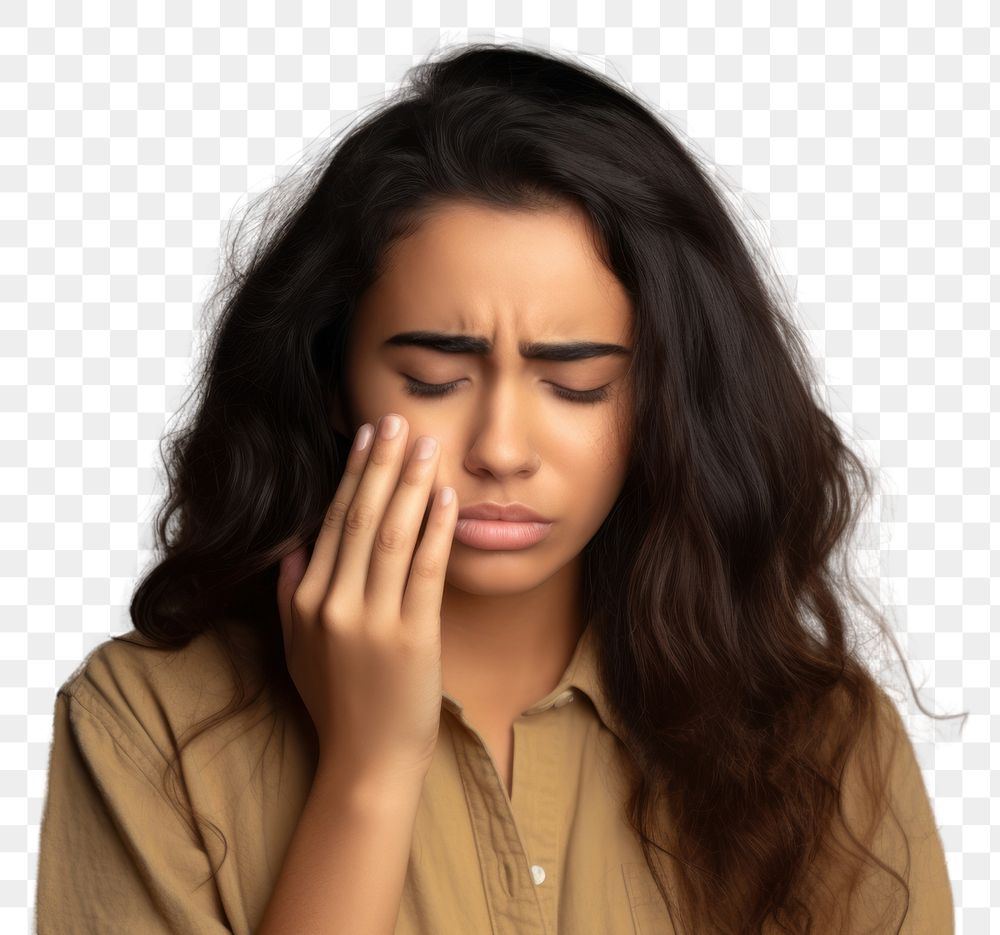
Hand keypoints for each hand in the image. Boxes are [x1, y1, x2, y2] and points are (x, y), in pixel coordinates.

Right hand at [276, 414, 456, 784]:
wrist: (367, 760)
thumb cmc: (336, 703)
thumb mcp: (296, 649)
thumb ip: (290, 595)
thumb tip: (293, 546)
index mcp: (309, 601)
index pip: (332, 523)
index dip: (352, 475)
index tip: (367, 437)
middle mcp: (335, 604)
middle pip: (359, 517)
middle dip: (381, 464)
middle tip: (397, 420)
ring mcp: (373, 620)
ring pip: (391, 535)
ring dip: (410, 484)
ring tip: (427, 444)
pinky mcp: (413, 636)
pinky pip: (424, 570)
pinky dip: (435, 529)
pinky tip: (446, 496)